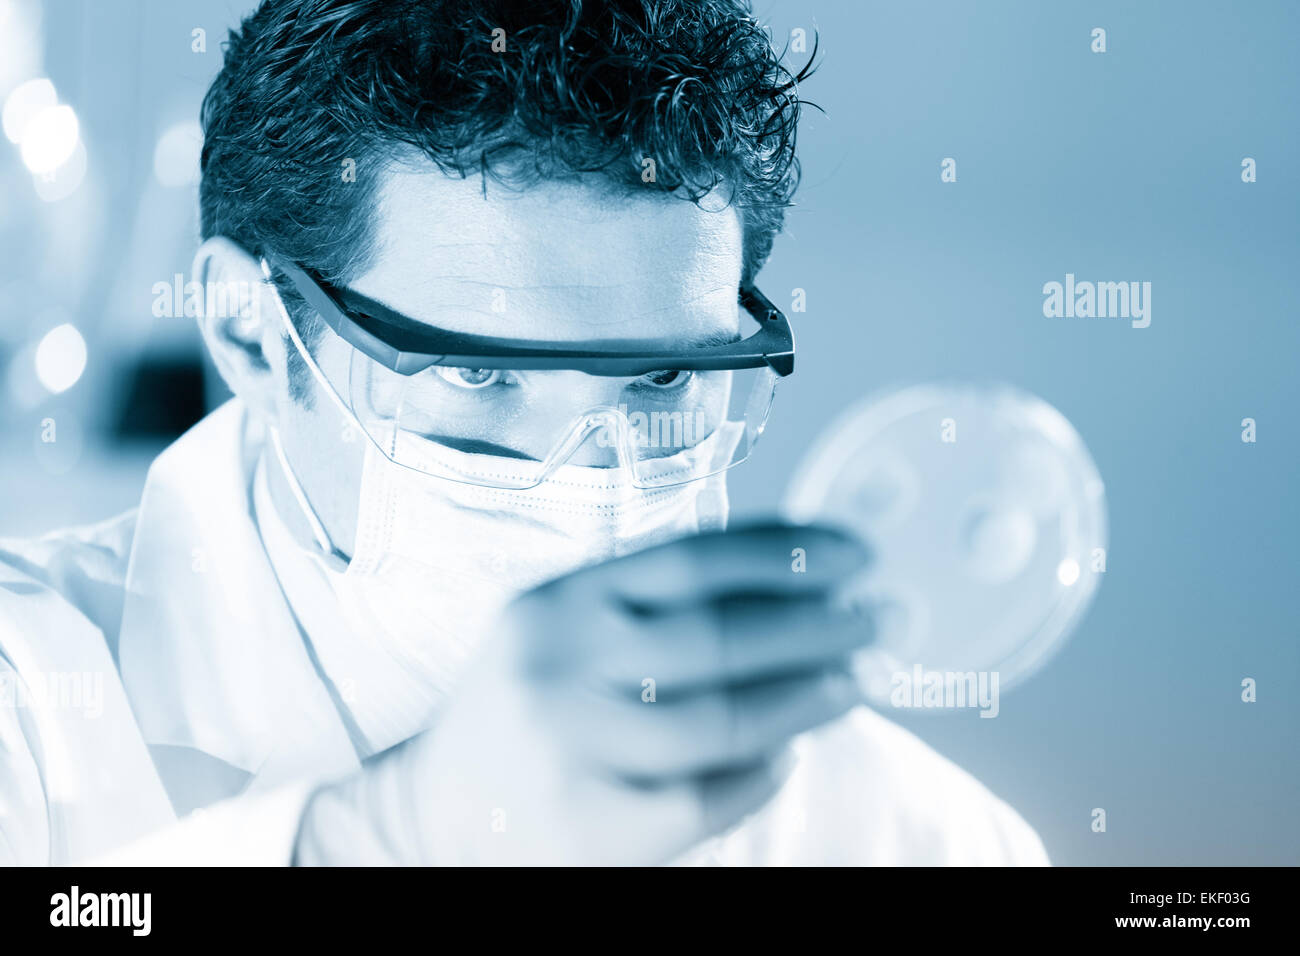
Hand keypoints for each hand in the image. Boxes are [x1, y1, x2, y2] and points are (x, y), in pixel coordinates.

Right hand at [296, 521, 872, 864]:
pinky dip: (762, 771)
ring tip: (855, 680)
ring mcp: (574, 749)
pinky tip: (789, 753)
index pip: (690, 560)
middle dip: (817, 623)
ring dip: (807, 696)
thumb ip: (658, 605)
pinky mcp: (592, 827)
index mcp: (560, 601)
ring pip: (722, 719)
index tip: (854, 552)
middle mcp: (560, 665)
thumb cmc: (529, 704)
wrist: (439, 810)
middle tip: (878, 618)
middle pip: (717, 636)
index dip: (783, 552)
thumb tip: (793, 579)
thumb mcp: (571, 628)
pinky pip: (706, 795)